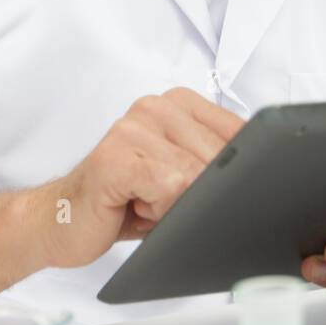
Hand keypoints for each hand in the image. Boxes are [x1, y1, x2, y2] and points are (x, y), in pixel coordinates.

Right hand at [34, 87, 244, 268]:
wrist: (61, 220)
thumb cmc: (125, 201)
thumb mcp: (182, 178)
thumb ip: (216, 165)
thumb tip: (264, 177)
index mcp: (179, 104)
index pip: (240, 133)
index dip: (243, 171)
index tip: (233, 190)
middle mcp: (156, 107)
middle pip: (220, 158)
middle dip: (204, 194)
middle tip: (167, 202)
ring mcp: (133, 127)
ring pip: (196, 175)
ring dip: (176, 205)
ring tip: (146, 203)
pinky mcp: (115, 156)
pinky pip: (168, 185)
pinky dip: (158, 209)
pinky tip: (133, 206)